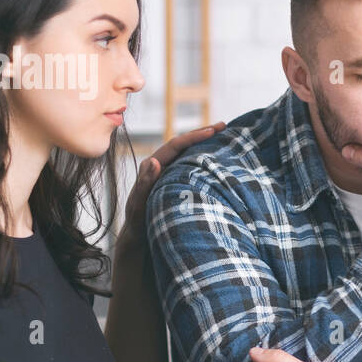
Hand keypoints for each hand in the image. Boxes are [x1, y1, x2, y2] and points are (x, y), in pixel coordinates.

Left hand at [117, 121, 226, 251]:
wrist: (139, 236)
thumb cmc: (138, 222)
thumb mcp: (139, 204)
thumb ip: (145, 183)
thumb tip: (154, 161)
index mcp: (151, 166)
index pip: (175, 145)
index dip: (194, 136)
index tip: (212, 131)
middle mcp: (160, 165)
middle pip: (183, 144)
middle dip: (202, 133)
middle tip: (223, 126)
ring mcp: (169, 172)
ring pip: (188, 153)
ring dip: (204, 143)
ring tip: (223, 136)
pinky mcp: (175, 181)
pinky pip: (191, 165)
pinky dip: (204, 158)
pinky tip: (217, 157)